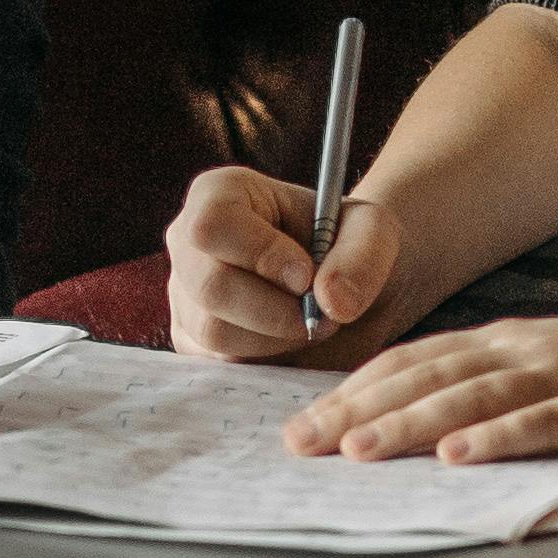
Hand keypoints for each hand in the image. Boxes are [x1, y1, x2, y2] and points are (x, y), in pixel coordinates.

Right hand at [168, 160, 408, 363]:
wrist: (344, 283)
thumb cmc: (350, 244)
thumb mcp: (374, 232)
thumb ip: (363, 256)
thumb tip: (331, 300)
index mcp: (220, 194)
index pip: (213, 225)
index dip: (261, 255)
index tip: (307, 276)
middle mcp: (188, 243)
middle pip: (210, 286)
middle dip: (276, 311)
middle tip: (320, 313)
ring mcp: (183, 295)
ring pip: (214, 332)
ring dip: (276, 338)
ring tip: (309, 322)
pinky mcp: (191, 341)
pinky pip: (218, 363)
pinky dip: (265, 360)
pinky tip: (288, 339)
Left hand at [289, 287, 557, 468]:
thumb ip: (512, 389)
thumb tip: (446, 427)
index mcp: (515, 344)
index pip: (418, 362)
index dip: (356, 390)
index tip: (307, 423)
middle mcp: (529, 350)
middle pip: (427, 377)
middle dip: (357, 409)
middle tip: (299, 443)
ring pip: (474, 398)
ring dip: (410, 424)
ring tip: (357, 451)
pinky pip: (547, 422)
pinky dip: (499, 439)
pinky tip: (460, 457)